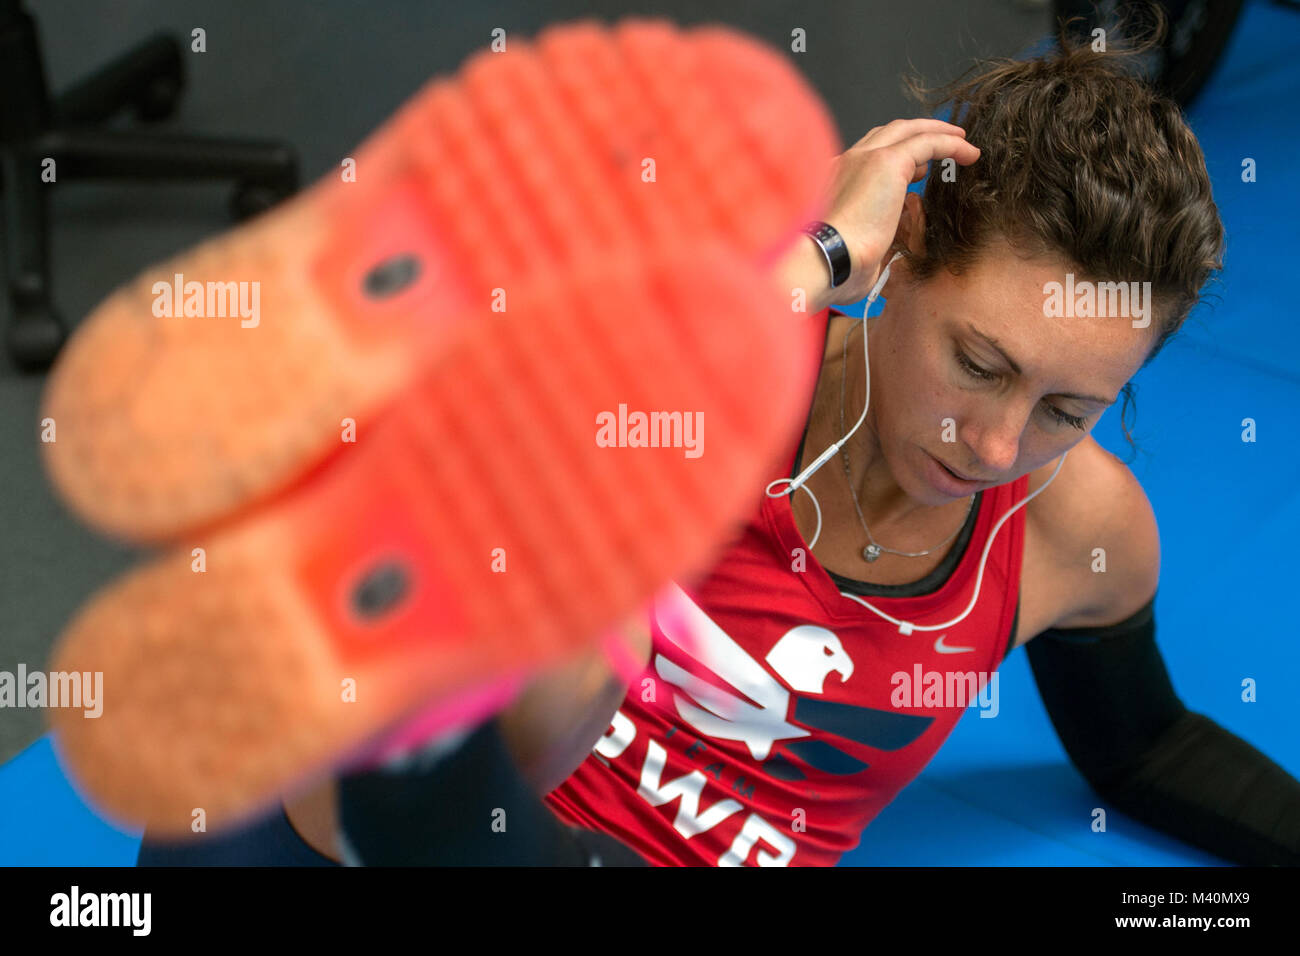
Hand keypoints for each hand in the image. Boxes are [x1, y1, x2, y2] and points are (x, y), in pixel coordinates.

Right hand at [818, 119, 980, 305]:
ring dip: (938, 133)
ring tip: (962, 142)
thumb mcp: (856, 247)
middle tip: (943, 142)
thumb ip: (872, 235)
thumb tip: (889, 240)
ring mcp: (865, 158)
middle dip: (917, 133)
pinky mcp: (887, 162)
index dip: (895, 155)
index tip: (918, 170)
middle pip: (887, 134)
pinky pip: (928, 142)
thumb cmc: (835, 265)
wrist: (825, 259)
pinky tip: (970, 153)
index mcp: (833, 180)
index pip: (867, 155)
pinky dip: (951, 144)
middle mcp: (847, 162)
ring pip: (908, 131)